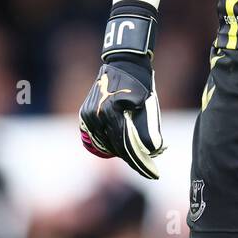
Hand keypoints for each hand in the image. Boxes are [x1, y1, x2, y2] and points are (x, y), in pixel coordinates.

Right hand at [78, 2, 165, 178]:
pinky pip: (96, 136)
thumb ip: (148, 128)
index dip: (140, 162)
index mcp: (112, 111)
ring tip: (138, 157)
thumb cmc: (139, 84)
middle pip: (115, 147)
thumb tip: (152, 151)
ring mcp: (88, 115)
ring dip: (120, 151)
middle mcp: (97, 115)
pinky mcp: (84, 114)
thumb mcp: (148, 104)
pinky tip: (120, 148)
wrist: (123, 64)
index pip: (126, 145)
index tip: (153, 173)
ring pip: (104, 143)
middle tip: (149, 167)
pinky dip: (108, 142)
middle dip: (133, 158)